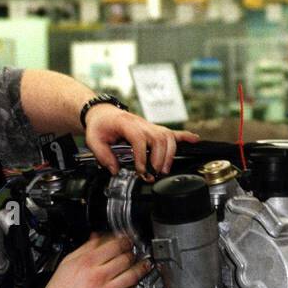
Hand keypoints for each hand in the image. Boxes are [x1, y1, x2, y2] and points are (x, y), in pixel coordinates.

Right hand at [28, 234, 150, 287]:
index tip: (128, 241)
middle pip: (126, 259)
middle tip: (135, 253)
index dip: (125, 241)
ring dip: (140, 269)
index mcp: (86, 262)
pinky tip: (131, 286)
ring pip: (132, 276)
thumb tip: (97, 238)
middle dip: (133, 254)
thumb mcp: (67, 263)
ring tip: (143, 267)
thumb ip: (84, 249)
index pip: (115, 245)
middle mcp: (97, 276)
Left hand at [83, 104, 199, 179]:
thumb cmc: (99, 125)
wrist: (102, 113)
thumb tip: (116, 170)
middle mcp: (142, 124)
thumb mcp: (93, 140)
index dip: (142, 156)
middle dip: (159, 159)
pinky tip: (195, 140)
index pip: (140, 139)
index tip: (141, 170)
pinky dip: (185, 136)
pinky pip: (173, 131)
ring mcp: (150, 126)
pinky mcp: (154, 129)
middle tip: (154, 174)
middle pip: (159, 139)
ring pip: (168, 137)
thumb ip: (103, 156)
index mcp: (126, 124)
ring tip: (164, 169)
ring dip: (170, 155)